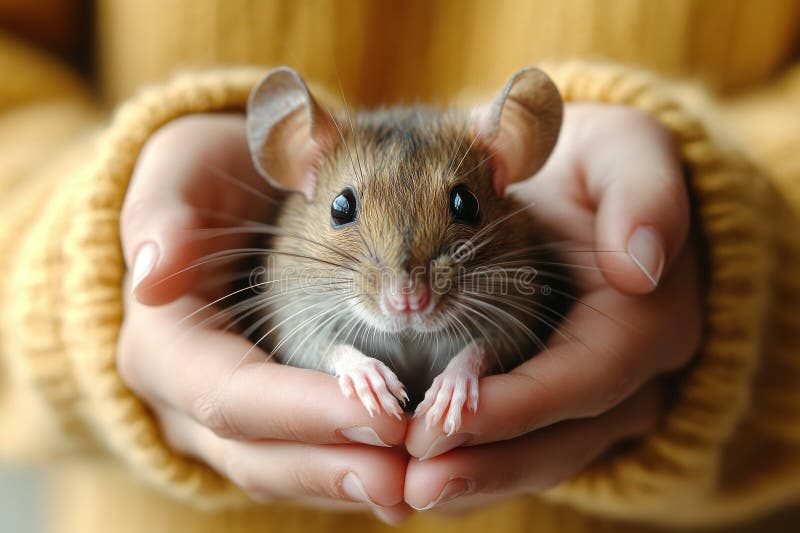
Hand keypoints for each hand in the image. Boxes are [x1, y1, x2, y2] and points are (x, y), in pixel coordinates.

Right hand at [117, 114, 410, 523]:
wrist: (233, 197)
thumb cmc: (211, 176)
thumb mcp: (181, 168)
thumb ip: (165, 211)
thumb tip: (153, 276)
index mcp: (164, 342)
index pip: (229, 395)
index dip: (302, 413)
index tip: (382, 414)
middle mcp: (190, 395)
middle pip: (257, 453)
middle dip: (334, 468)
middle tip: (410, 476)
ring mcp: (231, 413)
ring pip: (285, 470)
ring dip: (352, 481)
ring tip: (420, 483)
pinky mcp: (270, 415)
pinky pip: (308, 457)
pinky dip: (354, 465)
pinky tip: (409, 470)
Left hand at [403, 103, 701, 511]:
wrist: (577, 189)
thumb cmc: (595, 167)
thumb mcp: (629, 153)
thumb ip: (645, 194)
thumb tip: (643, 267)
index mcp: (645, 321)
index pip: (584, 381)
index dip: (516, 408)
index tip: (441, 423)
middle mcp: (624, 374)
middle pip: (558, 439)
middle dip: (485, 464)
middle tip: (413, 486)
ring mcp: (586, 394)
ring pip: (533, 456)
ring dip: (469, 478)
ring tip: (401, 492)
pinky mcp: (549, 399)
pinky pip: (513, 446)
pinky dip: (466, 462)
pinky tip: (413, 472)